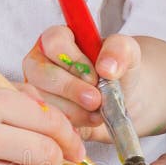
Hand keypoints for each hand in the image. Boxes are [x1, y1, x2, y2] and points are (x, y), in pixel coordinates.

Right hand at [22, 26, 142, 141]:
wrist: (123, 100)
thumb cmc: (118, 71)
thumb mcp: (128, 52)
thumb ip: (119, 50)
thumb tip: (106, 67)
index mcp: (56, 40)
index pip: (54, 43)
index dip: (75, 61)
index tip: (97, 75)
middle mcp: (39, 63)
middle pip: (42, 74)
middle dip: (71, 89)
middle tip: (96, 100)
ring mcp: (37, 91)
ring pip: (44, 101)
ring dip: (74, 110)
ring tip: (98, 112)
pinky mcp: (43, 115)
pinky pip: (49, 122)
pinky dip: (72, 124)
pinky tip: (90, 121)